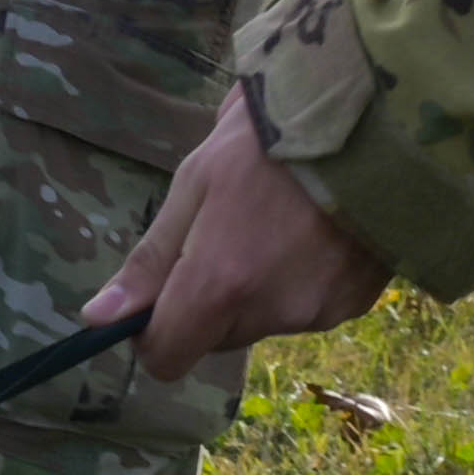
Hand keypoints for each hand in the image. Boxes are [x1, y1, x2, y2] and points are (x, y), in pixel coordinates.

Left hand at [94, 92, 391, 376]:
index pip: (168, 357)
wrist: (374, 117)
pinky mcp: (356, 303)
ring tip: (280, 221)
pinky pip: (308, 309)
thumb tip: (99, 318)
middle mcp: (271, 312)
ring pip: (263, 321)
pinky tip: (317, 232)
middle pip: (216, 336)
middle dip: (210, 300)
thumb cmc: (269, 139)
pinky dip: (302, 282)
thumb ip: (152, 260)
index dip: (154, 334)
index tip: (160, 294)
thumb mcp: (196, 184)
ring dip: (258, 290)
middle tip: (229, 231)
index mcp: (221, 283)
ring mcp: (320, 312)